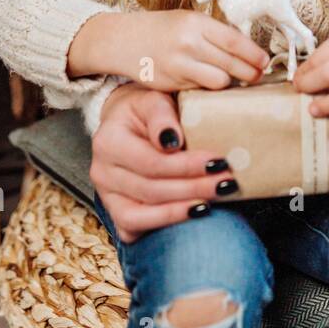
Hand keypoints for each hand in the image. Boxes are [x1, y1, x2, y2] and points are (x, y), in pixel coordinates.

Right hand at [90, 83, 240, 243]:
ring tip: (212, 201)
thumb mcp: (153, 99)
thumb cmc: (145, 108)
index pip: (151, 162)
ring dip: (180, 211)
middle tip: (227, 182)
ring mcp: (106, 196)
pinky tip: (192, 214)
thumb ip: (161, 116)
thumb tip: (172, 141)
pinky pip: (134, 228)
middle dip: (193, 188)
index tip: (219, 161)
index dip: (186, 166)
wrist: (126, 121)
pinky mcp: (115, 212)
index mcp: (108, 141)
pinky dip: (164, 224)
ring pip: (141, 215)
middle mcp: (101, 171)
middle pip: (150, 190)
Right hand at [122, 9, 269, 91]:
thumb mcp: (188, 20)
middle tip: (257, 75)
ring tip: (234, 80)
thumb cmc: (161, 29)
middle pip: (230, 64)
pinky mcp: (171, 85)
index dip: (254, 54)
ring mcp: (178, 66)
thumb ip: (213, 33)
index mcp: (195, 23)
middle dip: (249, 72)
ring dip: (229, 83)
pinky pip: (200, 90)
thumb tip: (246, 49)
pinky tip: (210, 83)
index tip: (265, 61)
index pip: (234, 40)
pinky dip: (209, 89)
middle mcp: (187, 44)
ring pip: (218, 82)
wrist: (123, 40)